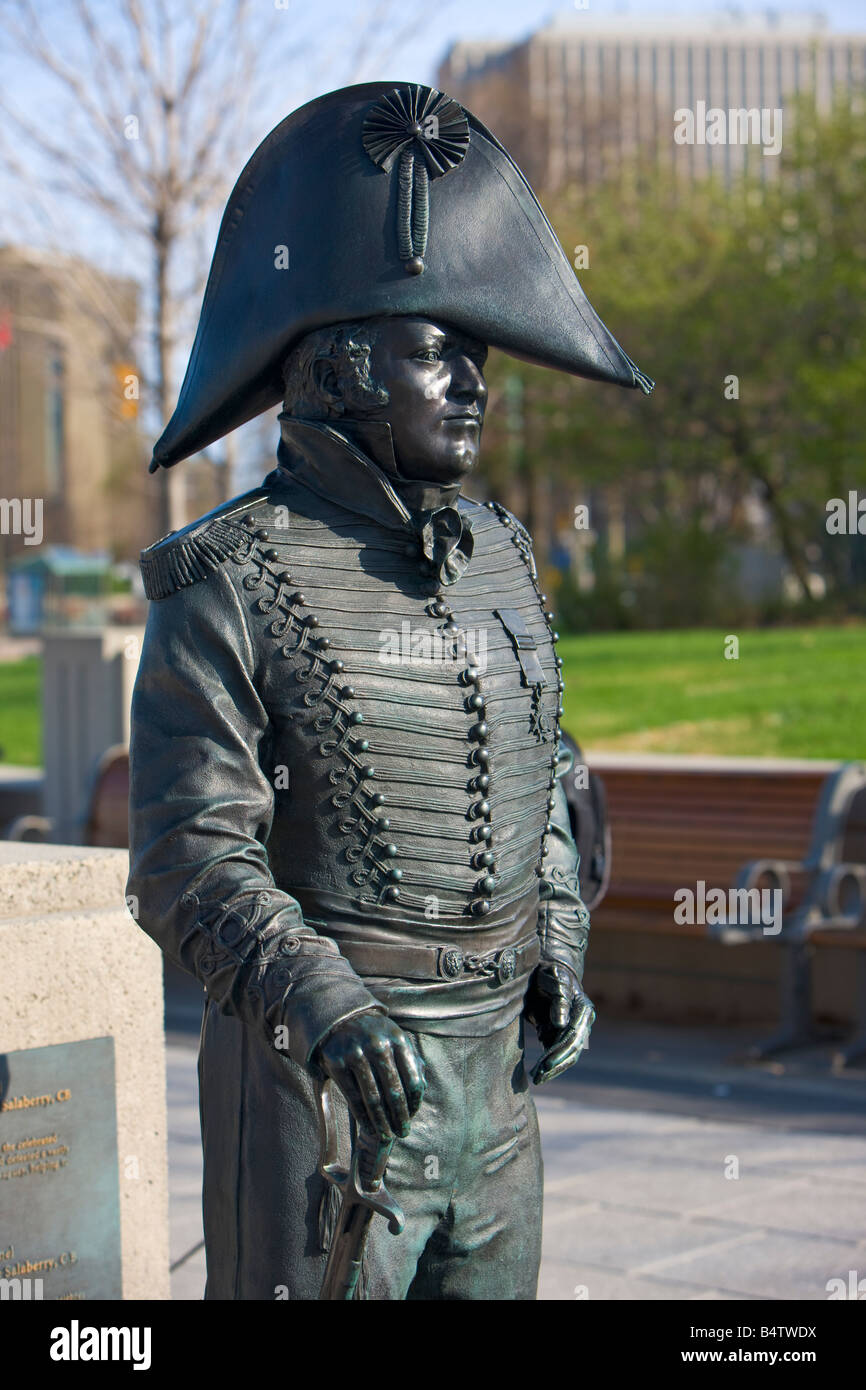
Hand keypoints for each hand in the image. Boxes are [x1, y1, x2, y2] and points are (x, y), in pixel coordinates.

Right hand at [317, 1010, 425, 1141]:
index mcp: (398, 1039)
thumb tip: (423, 1089)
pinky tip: (369, 1127)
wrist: (338, 1018)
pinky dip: (363, 1117)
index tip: (413, 1116)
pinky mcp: (336, 1063)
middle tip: (403, 1133)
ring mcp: (356, 1054)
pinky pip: (353, 1098)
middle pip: (394, 1092)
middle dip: (400, 1117)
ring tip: (387, 1136)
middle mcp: (378, 1045)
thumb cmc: (374, 1034)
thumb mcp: (395, 1037)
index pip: (413, 1079)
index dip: (414, 1103)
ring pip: (373, 1098)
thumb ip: (410, 1059)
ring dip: (382, 1122)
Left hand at [524, 962, 594, 1085]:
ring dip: (553, 1068)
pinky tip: (537, 1073)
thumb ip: (559, 997)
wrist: (547, 970)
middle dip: (556, 1064)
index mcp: (583, 1009)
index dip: (561, 1051)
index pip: (574, 1035)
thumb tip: (561, 1023)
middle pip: (572, 1049)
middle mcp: (582, 1022)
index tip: (546, 1063)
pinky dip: (549, 1064)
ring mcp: (573, 1029)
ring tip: (537, 1078)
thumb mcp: (553, 977)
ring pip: (567, 1055)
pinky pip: (557, 1053)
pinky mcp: (561, 1034)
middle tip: (539, 1076)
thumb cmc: (550, 971)